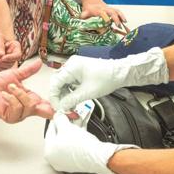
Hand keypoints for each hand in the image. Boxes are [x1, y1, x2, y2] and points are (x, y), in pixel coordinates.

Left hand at [0, 27, 20, 71]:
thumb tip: (1, 54)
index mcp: (15, 46)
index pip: (17, 55)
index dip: (11, 58)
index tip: (2, 58)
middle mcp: (13, 54)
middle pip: (11, 63)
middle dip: (1, 63)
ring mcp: (7, 61)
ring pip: (6, 68)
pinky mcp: (2, 65)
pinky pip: (1, 71)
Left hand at [0, 59, 53, 122]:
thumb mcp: (15, 74)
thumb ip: (29, 71)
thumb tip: (39, 63)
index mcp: (28, 99)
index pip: (45, 106)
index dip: (54, 109)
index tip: (66, 112)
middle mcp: (24, 108)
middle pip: (39, 108)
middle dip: (29, 96)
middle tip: (17, 87)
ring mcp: (17, 114)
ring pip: (28, 106)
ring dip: (17, 94)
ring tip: (9, 88)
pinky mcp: (9, 116)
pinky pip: (17, 108)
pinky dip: (11, 98)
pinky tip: (4, 94)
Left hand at [44, 112, 134, 173]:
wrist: (97, 156)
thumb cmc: (79, 144)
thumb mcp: (66, 126)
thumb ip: (59, 118)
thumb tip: (58, 115)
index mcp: (49, 152)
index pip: (50, 130)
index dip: (56, 119)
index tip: (60, 113)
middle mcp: (56, 159)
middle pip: (59, 136)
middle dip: (66, 124)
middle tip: (70, 116)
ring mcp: (66, 162)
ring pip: (68, 141)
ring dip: (73, 130)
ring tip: (78, 120)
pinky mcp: (77, 162)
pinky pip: (74, 146)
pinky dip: (78, 137)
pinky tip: (82, 128)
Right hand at [48, 49, 168, 112]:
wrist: (119, 73)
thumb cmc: (106, 80)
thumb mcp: (87, 93)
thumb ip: (71, 100)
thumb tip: (61, 108)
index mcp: (71, 67)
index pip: (55, 83)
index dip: (54, 97)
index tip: (59, 108)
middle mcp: (70, 64)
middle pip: (57, 82)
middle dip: (58, 96)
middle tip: (63, 108)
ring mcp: (74, 67)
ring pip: (62, 82)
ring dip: (63, 94)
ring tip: (69, 106)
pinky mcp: (78, 70)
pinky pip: (69, 81)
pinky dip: (69, 91)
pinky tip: (72, 99)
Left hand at [80, 0, 125, 23]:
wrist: (92, 1)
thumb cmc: (87, 9)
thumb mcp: (83, 12)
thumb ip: (83, 16)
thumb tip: (81, 23)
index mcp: (97, 10)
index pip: (101, 12)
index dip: (105, 16)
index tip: (108, 22)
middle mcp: (104, 8)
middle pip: (111, 11)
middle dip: (115, 17)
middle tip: (118, 25)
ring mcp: (108, 8)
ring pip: (116, 11)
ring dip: (121, 16)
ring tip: (124, 22)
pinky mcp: (112, 9)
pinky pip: (118, 11)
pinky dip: (122, 16)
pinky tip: (125, 21)